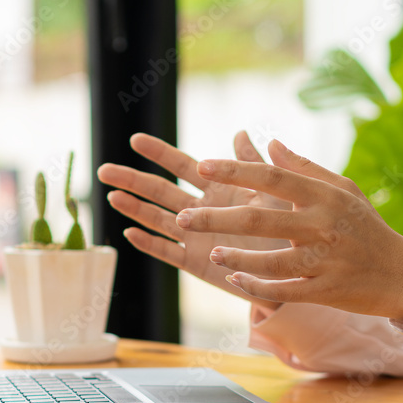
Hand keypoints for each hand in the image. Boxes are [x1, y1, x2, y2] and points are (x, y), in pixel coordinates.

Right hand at [97, 131, 291, 305]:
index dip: (159, 153)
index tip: (135, 139)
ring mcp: (195, 236)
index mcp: (217, 188)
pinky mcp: (196, 262)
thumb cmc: (290, 228)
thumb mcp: (274, 191)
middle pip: (159, 191)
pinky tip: (129, 233)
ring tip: (112, 196)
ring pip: (157, 219)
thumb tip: (239, 132)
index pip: (182, 165)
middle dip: (132, 179)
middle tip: (103, 169)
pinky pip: (167, 252)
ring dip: (134, 208)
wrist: (299, 269)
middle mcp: (200, 209)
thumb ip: (254, 165)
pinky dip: (149, 243)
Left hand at [176, 140, 402, 321]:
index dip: (235, 170)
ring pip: (270, 261)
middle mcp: (323, 225)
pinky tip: (235, 280)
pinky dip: (257, 286)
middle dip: (216, 218)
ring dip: (236, 257)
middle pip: (260, 220)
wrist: (402, 273)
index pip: (272, 177)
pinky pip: (284, 290)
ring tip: (212, 253)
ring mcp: (324, 260)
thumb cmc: (364, 226)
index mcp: (323, 195)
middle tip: (182, 217)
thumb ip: (303, 167)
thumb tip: (270, 143)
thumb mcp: (342, 190)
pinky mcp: (325, 290)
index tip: (202, 166)